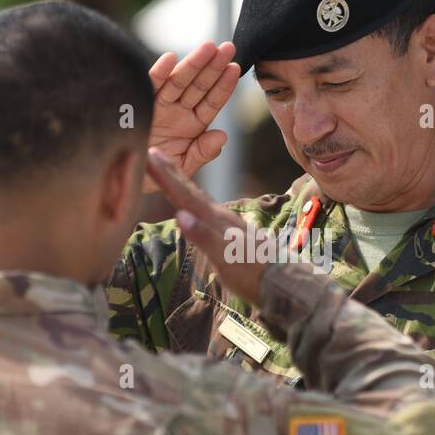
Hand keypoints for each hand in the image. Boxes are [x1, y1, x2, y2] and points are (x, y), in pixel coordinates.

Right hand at [144, 41, 240, 191]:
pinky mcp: (139, 103)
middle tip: (229, 47)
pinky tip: (171, 58)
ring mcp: (159, 104)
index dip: (224, 86)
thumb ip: (203, 153)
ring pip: (179, 80)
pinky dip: (159, 72)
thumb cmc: (154, 173)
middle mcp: (178, 111)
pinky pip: (150, 85)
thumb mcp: (182, 166)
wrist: (122, 175)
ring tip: (210, 47)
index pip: (212, 102)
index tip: (235, 69)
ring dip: (194, 63)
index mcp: (192, 125)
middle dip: (214, 66)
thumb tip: (223, 136)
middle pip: (199, 86)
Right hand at [146, 147, 267, 303]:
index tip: (150, 155)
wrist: (285, 283)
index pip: (186, 195)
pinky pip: (208, 210)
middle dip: (171, 172)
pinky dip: (195, 201)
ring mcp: (230, 224)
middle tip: (153, 151)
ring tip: (168, 170)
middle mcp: (223, 217)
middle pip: (192, 191)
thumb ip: (204, 236)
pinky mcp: (234, 233)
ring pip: (200, 198)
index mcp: (217, 221)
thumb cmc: (253, 275)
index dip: (166, 177)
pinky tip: (193, 205)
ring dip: (182, 183)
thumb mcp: (226, 258)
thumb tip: (180, 215)